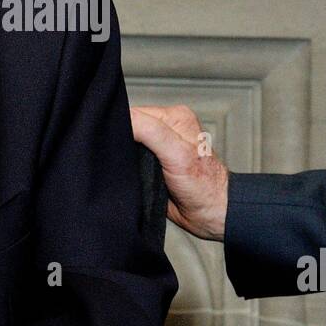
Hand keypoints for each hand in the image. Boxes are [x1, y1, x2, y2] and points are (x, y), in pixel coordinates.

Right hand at [131, 104, 229, 240]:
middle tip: (122, 158)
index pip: (134, 111)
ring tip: (128, 167)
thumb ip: (150, 131)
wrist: (210, 214)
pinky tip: (129, 173)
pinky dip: (125, 166)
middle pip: (128, 125)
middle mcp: (166, 127)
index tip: (115, 142)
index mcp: (174, 116)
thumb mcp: (177, 153)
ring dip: (121, 155)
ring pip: (126, 143)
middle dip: (119, 140)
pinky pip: (129, 159)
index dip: (120, 124)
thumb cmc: (203, 186)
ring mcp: (158, 145)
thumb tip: (123, 119)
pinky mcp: (151, 162)